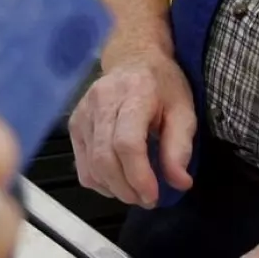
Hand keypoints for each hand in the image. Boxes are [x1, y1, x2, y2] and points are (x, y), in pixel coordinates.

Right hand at [66, 44, 196, 207]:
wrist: (133, 58)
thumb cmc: (161, 85)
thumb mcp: (184, 110)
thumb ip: (180, 147)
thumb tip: (179, 183)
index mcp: (134, 93)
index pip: (127, 142)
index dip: (139, 176)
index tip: (154, 195)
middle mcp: (102, 101)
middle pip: (105, 158)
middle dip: (127, 188)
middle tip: (148, 199)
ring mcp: (84, 113)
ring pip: (91, 165)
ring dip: (114, 189)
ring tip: (136, 191)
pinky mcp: (74, 124)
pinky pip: (82, 166)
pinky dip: (100, 182)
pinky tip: (118, 180)